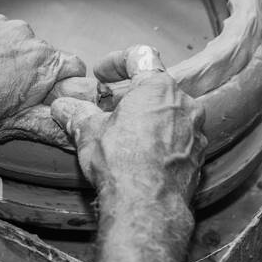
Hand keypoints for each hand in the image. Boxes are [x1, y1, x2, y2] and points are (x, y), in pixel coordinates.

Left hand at [0, 8, 85, 144]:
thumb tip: (71, 133)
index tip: (47, 94)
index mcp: (42, 63)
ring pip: (14, 39)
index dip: (63, 82)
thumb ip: (47, 125)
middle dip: (29, 70)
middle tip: (5, 93)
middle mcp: (25, 35)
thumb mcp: (9, 128)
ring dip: (4, 55)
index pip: (74, 66)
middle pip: (42, 52)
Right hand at [50, 45, 206, 204]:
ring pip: (169, 114)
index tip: (102, 72)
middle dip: (130, 96)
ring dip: (147, 118)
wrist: (148, 205)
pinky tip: (141, 156)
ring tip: (123, 136)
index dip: (116, 61)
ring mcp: (195, 131)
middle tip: (108, 109)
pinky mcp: (198, 157)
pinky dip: (160, 141)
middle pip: (156, 88)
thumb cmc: (122, 162)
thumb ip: (77, 113)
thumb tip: (62, 107)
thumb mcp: (88, 132)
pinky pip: (178, 139)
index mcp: (157, 87)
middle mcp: (184, 104)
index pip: (140, 56)